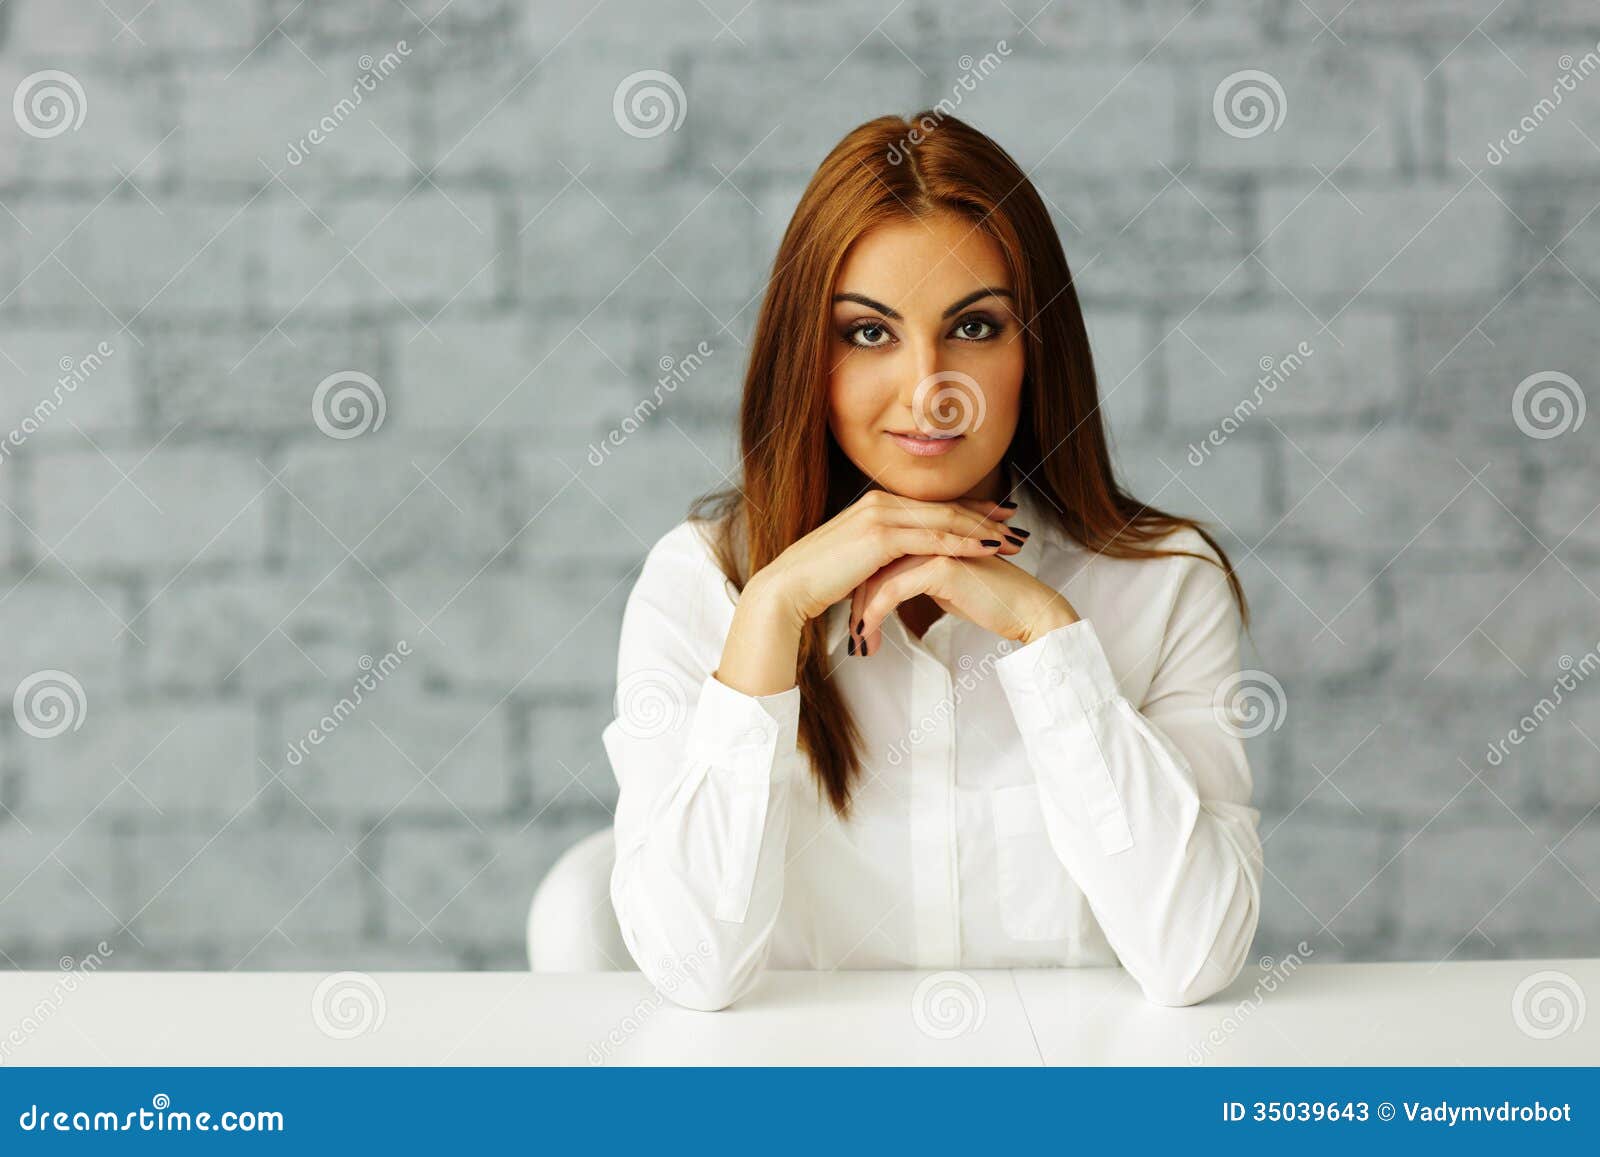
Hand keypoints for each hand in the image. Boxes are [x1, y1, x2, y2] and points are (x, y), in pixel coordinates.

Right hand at [752, 488, 1026, 627]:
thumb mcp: (856, 560)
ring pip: (944, 519)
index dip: (967, 508)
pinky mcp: (881, 536)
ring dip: (982, 528)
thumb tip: (898, 566)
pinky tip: (987, 548)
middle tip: (1016, 521)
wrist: (788, 587)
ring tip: (1011, 538)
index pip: (931, 504)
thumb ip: (880, 554)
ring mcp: (881, 516)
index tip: (996, 515)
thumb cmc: (817, 581)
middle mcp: (880, 502)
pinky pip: (933, 537)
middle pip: (945, 505)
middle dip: (984, 514)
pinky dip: (964, 541)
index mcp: (876, 504)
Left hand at [849, 552, 1079, 655]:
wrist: (1026, 609)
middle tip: (853, 637)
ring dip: (863, 614)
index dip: (859, 586)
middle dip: (856, 602)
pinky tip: (868, 636)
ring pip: (878, 578)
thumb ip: (916, 575)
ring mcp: (934, 547)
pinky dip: (874, 615)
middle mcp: (927, 534)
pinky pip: (892, 591)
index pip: (878, 555)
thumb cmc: (987, 599)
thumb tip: (888, 588)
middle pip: (873, 564)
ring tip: (859, 643)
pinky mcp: (940, 567)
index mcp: (925, 533)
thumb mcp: (943, 584)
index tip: (850, 617)